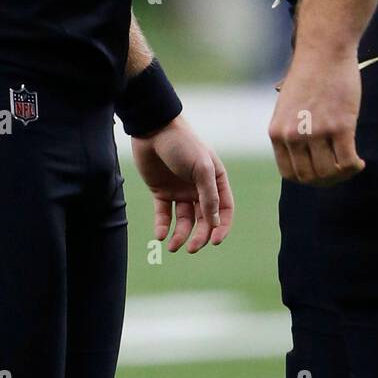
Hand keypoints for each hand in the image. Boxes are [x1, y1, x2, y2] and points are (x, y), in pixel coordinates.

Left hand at [130, 118, 233, 253]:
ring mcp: (180, 190)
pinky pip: (164, 214)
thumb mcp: (202, 167)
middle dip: (199, 236)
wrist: (153, 128)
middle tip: (191, 248)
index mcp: (215, 179)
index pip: (224, 210)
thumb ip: (209, 196)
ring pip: (184, 221)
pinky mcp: (161, 191)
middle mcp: (199, 187)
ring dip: (180, 235)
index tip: (215, 241)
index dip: (222, 227)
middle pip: (204, 219)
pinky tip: (160, 235)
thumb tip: (215, 223)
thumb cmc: (182, 143)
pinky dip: (163, 226)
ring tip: (172, 246)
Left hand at [269, 48, 364, 184]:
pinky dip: (355, 167)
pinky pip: (348, 162)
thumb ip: (291, 132)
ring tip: (351, 165)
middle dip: (328, 180)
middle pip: (311, 177)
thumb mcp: (288, 107)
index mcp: (277, 132)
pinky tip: (360, 162)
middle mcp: (292, 135)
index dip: (308, 178)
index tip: (322, 173)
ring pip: (330, 173)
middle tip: (341, 171)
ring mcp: (315, 132)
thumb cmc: (309, 75)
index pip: (290, 174)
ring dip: (343, 174)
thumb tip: (306, 161)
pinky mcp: (340, 126)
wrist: (324, 50)